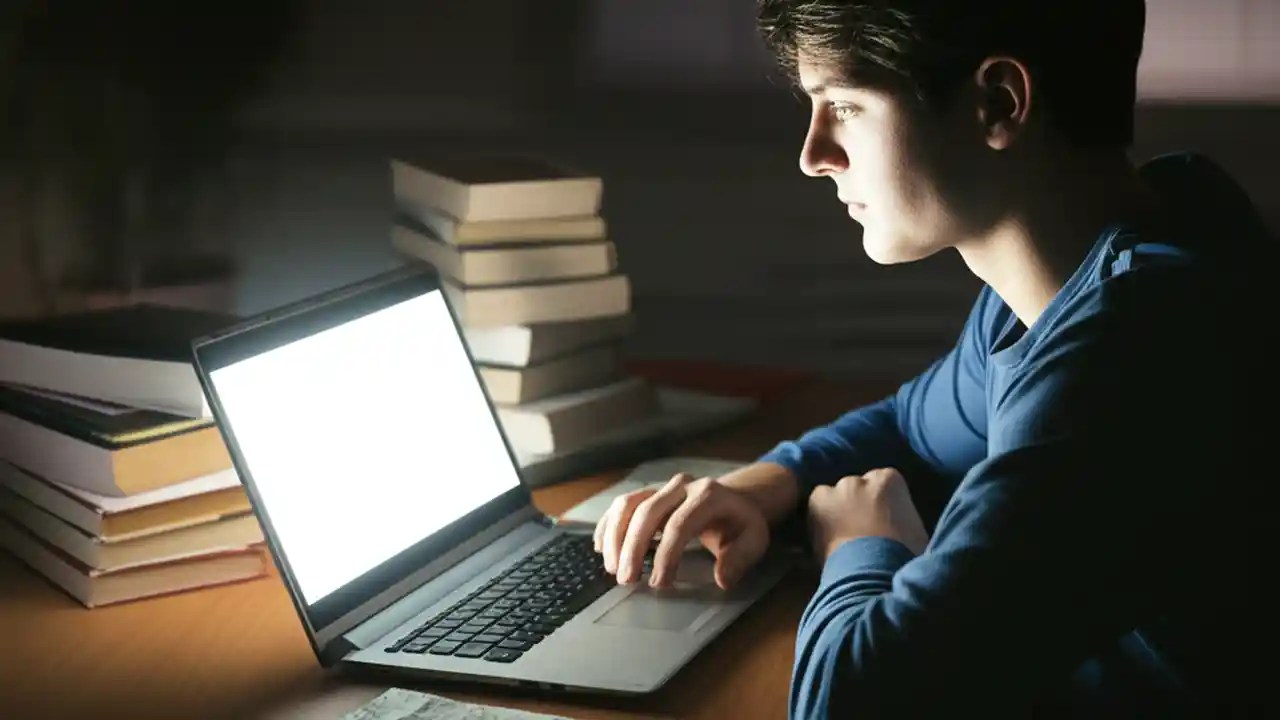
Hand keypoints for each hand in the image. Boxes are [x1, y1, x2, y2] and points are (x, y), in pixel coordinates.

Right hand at [593, 472, 769, 590]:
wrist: (736, 498)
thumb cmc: (742, 524)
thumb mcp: (754, 540)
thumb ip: (740, 558)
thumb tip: (722, 579)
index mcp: (708, 495)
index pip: (679, 525)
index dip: (666, 556)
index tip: (659, 584)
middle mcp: (681, 485)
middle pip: (647, 513)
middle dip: (632, 548)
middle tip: (626, 580)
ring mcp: (661, 486)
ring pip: (628, 504)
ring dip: (615, 536)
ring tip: (612, 568)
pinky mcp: (648, 492)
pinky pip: (622, 504)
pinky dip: (608, 524)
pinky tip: (601, 547)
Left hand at [808, 468, 928, 560]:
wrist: (873, 573)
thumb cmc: (902, 556)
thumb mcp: (916, 531)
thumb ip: (904, 518)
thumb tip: (901, 525)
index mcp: (890, 480)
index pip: (884, 483)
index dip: (882, 503)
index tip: (883, 520)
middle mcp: (862, 478)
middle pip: (858, 486)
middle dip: (859, 503)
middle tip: (862, 529)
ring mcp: (838, 488)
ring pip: (836, 494)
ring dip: (838, 509)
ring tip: (842, 535)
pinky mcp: (818, 501)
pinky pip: (818, 503)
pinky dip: (820, 515)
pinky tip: (827, 534)